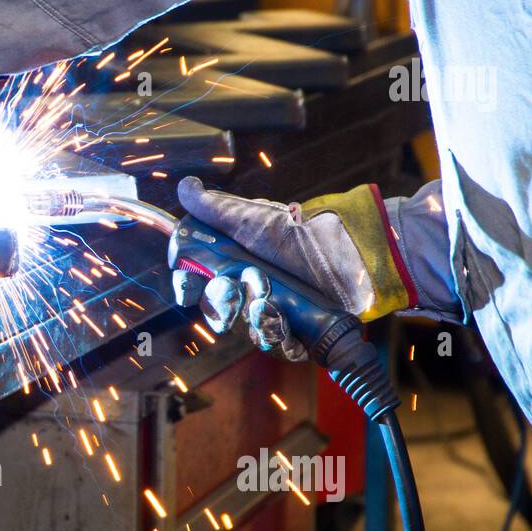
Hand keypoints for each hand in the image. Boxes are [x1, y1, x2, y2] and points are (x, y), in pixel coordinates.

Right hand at [170, 176, 415, 358]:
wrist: (346, 251)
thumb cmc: (297, 232)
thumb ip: (213, 207)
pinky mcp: (299, 331)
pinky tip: (287, 325)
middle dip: (222, 303)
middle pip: (219, 310)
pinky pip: (280, 346)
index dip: (188, 288)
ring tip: (270, 303)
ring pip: (248, 331)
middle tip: (233, 289)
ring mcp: (275, 312)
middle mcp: (251, 290)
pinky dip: (281, 337)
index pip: (199, 283)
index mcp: (234, 264)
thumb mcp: (251, 217)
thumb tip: (185, 185)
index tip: (186, 290)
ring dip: (254, 319)